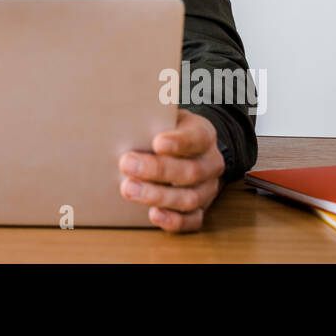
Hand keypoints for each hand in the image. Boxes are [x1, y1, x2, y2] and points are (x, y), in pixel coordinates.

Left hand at [118, 109, 223, 231]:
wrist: (188, 148)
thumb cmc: (169, 130)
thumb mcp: (165, 115)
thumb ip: (153, 116)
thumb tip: (124, 116)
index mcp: (204, 135)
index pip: (197, 138)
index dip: (179, 142)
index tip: (157, 142)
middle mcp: (210, 163)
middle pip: (190, 171)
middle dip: (157, 170)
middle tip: (127, 164)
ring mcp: (208, 188)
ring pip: (189, 198)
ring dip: (157, 196)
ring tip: (129, 189)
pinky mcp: (201, 209)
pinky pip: (192, 220)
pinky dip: (173, 220)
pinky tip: (153, 214)